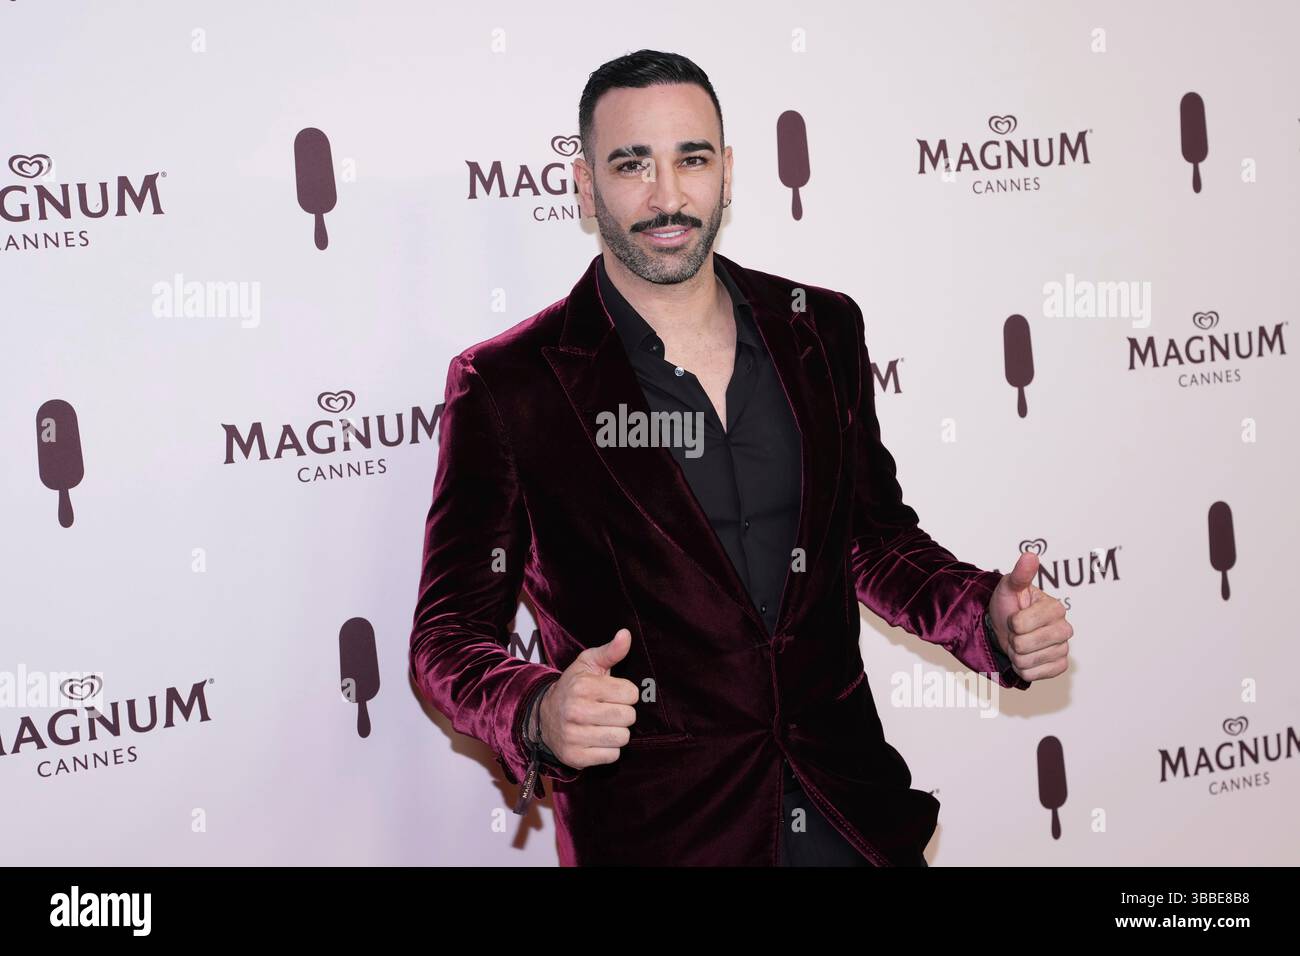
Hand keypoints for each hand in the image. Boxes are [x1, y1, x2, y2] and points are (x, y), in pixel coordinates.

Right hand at [538, 628, 638, 767]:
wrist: (544, 717)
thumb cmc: (574, 687)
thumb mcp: (588, 665)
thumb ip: (610, 651)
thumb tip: (625, 634)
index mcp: (583, 686)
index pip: (631, 693)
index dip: (626, 693)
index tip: (612, 693)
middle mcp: (576, 711)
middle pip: (629, 717)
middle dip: (623, 713)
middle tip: (608, 710)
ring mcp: (574, 736)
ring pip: (622, 738)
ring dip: (617, 732)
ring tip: (603, 724)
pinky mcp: (575, 757)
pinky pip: (612, 756)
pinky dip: (608, 749)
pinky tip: (596, 739)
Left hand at [987, 552, 1071, 680]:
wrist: (1006, 627)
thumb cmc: (1009, 605)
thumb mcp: (1009, 587)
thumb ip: (1020, 574)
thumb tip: (1030, 555)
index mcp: (1056, 607)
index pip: (1019, 624)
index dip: (1010, 622)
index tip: (1014, 616)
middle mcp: (1065, 629)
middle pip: (1023, 645)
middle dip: (1012, 639)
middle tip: (1016, 632)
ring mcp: (1064, 649)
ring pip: (1026, 661)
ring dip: (1016, 654)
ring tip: (1020, 643)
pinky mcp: (1060, 666)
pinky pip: (1033, 675)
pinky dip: (1023, 669)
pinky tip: (1027, 657)